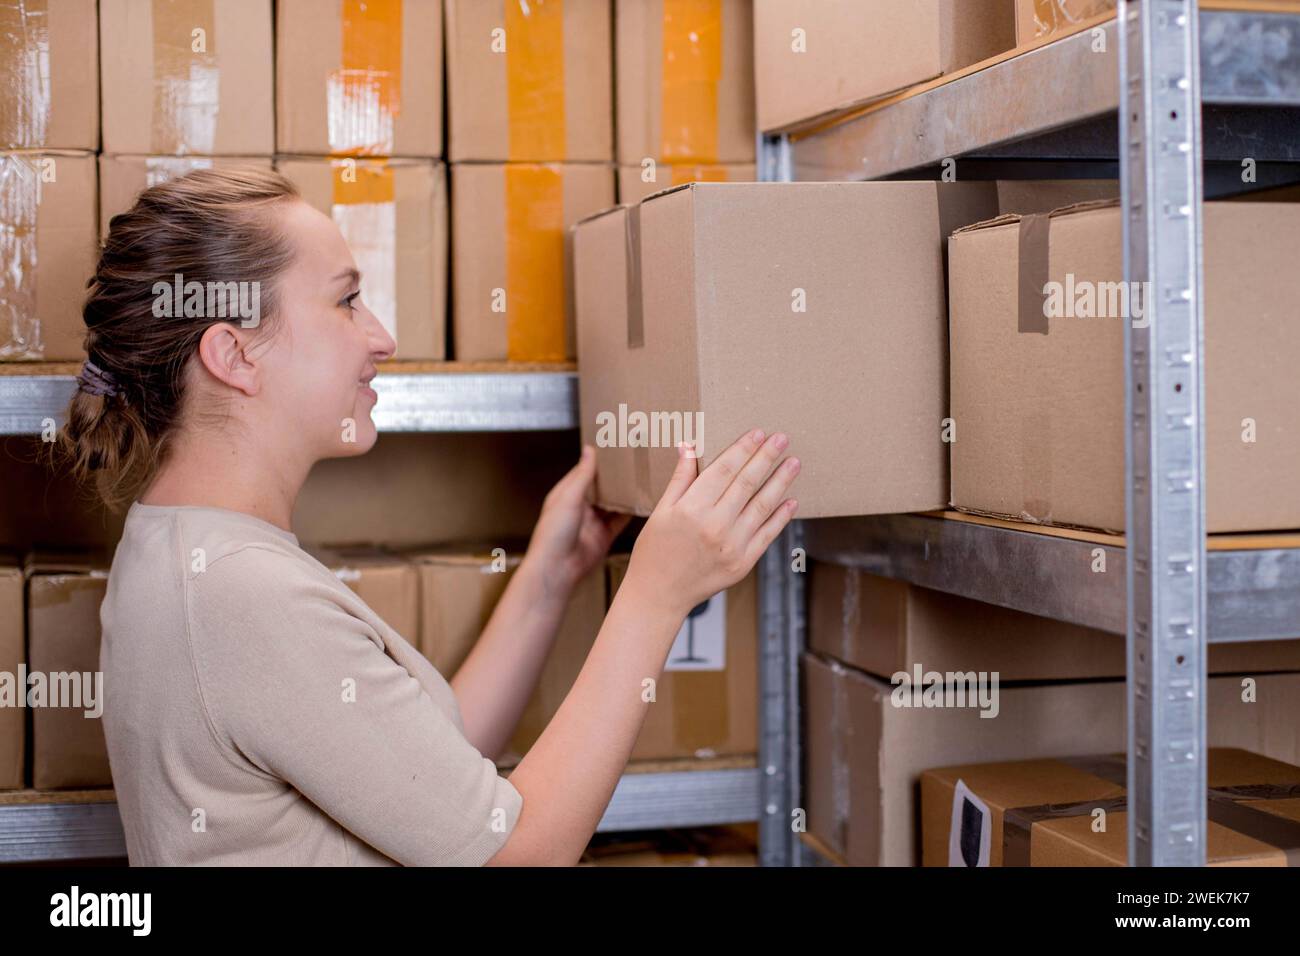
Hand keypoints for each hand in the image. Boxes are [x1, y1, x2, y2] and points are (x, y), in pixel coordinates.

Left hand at [525, 445, 631, 598]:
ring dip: (624, 495)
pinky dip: (630, 513)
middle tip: (632, 462)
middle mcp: (580, 508)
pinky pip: (620, 521)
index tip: (613, 448)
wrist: (558, 568)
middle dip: (614, 478)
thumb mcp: (568, 498)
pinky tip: (641, 504)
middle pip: (601, 488)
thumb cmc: (553, 534)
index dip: (598, 462)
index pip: (584, 472)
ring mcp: (593, 523)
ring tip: (639, 480)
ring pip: (612, 504)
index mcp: (566, 495)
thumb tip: (589, 450)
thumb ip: (582, 475)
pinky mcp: (604, 537)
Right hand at [623, 429, 798, 620]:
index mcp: (692, 508)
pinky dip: (781, 517)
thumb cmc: (655, 550)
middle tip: (782, 438)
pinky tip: (791, 501)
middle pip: (747, 483)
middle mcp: (715, 525)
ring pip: (762, 506)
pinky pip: (767, 534)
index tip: (758, 433)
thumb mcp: (661, 510)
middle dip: (766, 457)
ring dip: (780, 482)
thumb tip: (688, 446)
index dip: (743, 449)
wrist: (659, 594)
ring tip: (794, 463)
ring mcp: (732, 545)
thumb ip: (680, 478)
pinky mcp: (743, 563)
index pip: (724, 470)